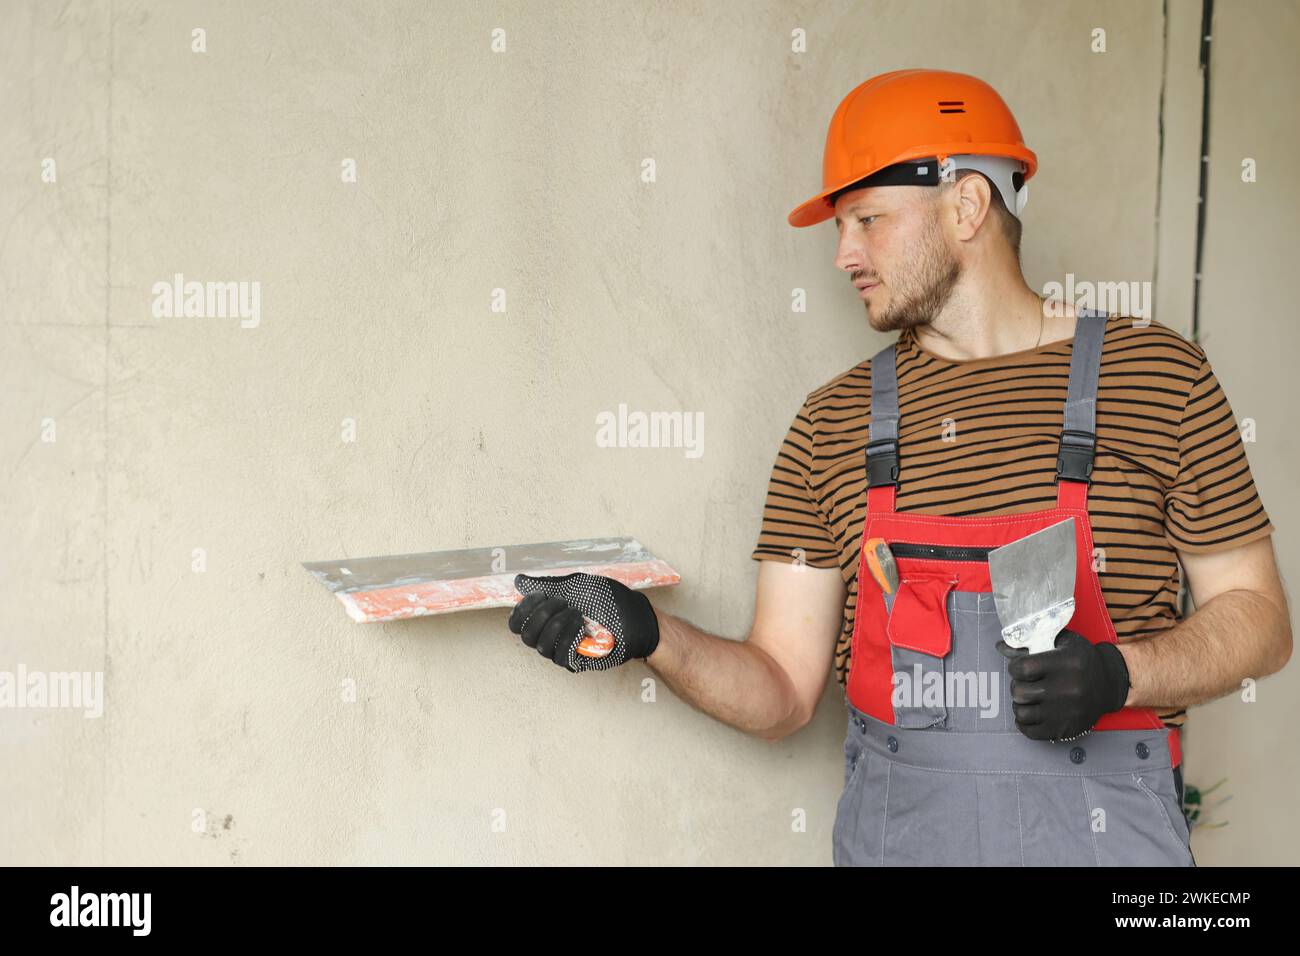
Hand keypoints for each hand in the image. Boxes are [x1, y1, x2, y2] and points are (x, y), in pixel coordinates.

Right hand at [508, 572, 659, 672]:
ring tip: (576, 614)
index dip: (522, 610)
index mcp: (548, 616)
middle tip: (561, 603)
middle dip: (540, 615)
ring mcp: (563, 649)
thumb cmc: (608, 599)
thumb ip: (548, 585)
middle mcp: (551, 634)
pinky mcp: (577, 662)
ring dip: (556, 626)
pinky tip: (581, 627)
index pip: (518, 622)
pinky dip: (567, 639)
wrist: (635, 616)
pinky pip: (560, 656)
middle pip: (525, 635)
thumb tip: (519, 581)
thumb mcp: (576, 585)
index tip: (539, 595)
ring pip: (540, 646)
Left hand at [995, 629, 1129, 740]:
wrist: (1110, 684)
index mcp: (1066, 663)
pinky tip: (1032, 713)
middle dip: (1017, 686)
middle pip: (1019, 692)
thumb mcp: (1062, 642)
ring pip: (1022, 713)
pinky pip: (1031, 731)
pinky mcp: (1066, 729)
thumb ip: (1031, 643)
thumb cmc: (1082, 660)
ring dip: (1020, 705)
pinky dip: (1025, 723)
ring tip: (1029, 699)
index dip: (1015, 667)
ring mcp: (1067, 712)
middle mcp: (1068, 688)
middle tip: (1026, 684)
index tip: (1020, 668)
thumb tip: (1000, 646)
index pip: (1022, 668)